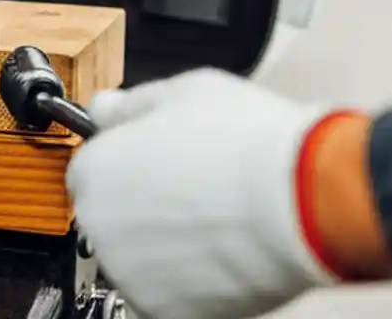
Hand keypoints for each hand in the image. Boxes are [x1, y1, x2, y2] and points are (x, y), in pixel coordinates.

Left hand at [67, 70, 336, 318]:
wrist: (299, 199)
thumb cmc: (247, 143)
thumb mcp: (181, 93)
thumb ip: (131, 105)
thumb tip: (105, 108)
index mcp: (95, 170)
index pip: (92, 173)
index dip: (128, 166)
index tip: (156, 166)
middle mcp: (100, 225)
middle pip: (113, 218)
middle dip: (146, 208)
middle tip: (195, 193)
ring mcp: (129, 273)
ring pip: (139, 260)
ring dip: (166, 247)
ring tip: (216, 221)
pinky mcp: (163, 310)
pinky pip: (167, 296)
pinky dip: (189, 283)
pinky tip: (221, 255)